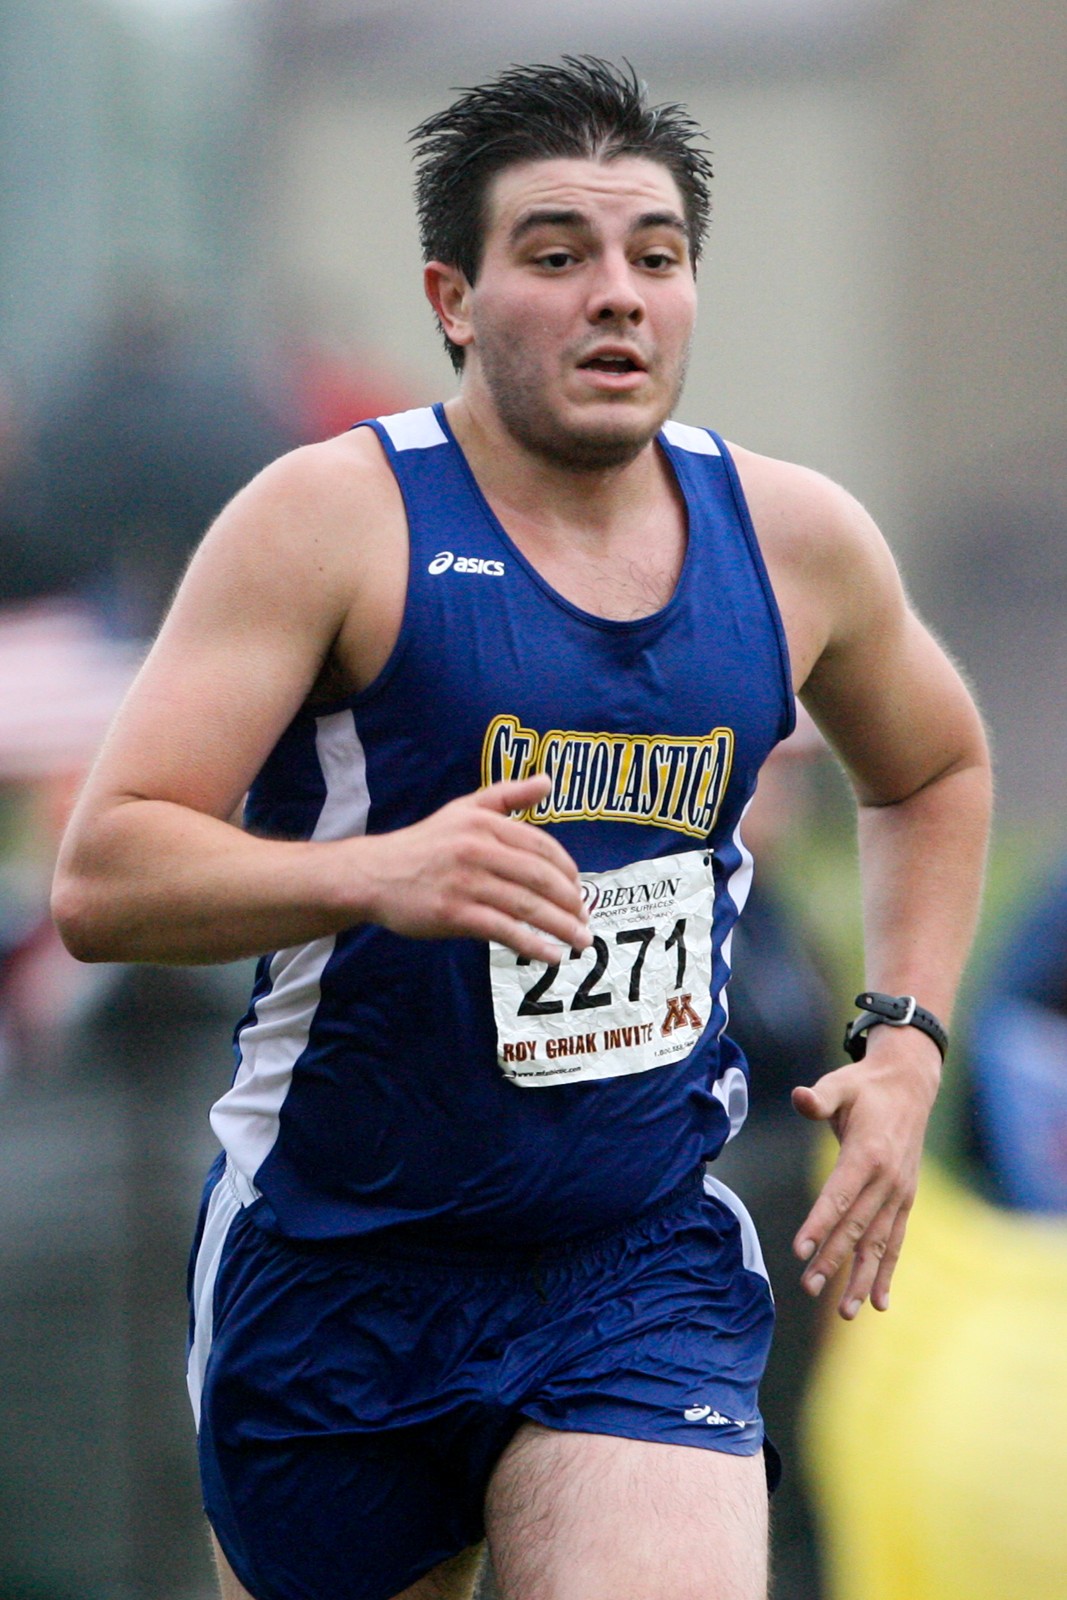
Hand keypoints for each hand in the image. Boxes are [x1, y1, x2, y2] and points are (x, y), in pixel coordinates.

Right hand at [356, 774, 590, 961]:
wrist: (374, 874)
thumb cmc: (425, 844)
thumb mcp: (463, 809)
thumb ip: (507, 795)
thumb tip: (548, 781)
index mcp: (484, 822)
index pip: (540, 845)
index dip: (566, 869)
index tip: (579, 889)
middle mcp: (476, 848)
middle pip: (539, 877)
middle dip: (570, 902)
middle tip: (585, 920)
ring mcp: (465, 882)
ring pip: (526, 906)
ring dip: (561, 927)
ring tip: (580, 942)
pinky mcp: (453, 913)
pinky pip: (504, 931)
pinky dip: (533, 945)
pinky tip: (551, 955)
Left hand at [790, 1029, 940, 1317]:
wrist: (910, 1087)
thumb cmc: (865, 1088)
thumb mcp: (841, 1083)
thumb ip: (820, 1097)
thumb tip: (800, 1097)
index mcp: (868, 1153)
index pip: (839, 1195)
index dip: (819, 1223)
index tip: (800, 1251)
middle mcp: (887, 1180)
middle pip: (856, 1226)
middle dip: (832, 1260)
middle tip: (809, 1287)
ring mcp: (899, 1194)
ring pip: (878, 1243)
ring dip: (861, 1277)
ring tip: (845, 1312)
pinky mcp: (904, 1201)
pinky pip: (895, 1242)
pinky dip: (887, 1272)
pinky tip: (879, 1304)